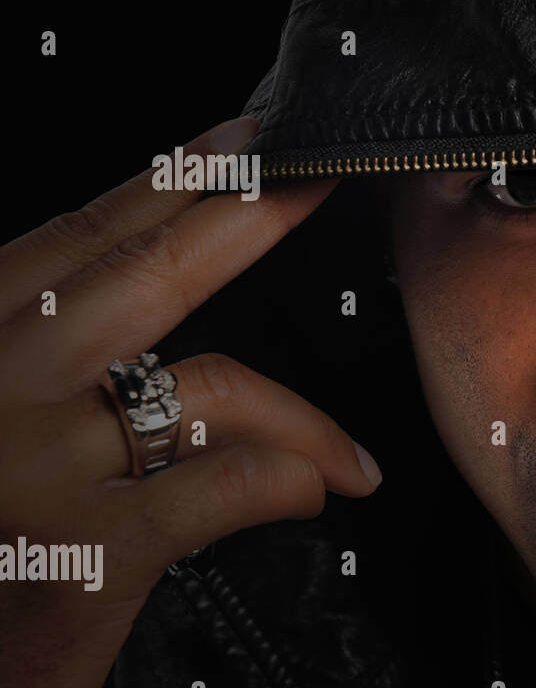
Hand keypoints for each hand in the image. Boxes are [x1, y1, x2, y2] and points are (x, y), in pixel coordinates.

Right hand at [0, 118, 381, 687]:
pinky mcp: (86, 548)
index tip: (245, 139)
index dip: (171, 181)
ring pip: (209, 382)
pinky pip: (228, 480)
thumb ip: (58, 361)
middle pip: (138, 274)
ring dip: (304, 416)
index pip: (76, 240)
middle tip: (316, 176)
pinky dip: (290, 479)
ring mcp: (31, 462)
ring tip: (352, 456)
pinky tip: (315, 492)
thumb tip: (166, 302)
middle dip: (243, 214)